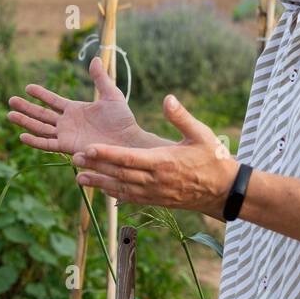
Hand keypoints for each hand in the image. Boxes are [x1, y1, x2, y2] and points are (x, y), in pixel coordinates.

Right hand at [7, 56, 168, 154]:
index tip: (27, 87)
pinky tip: (22, 135)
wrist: (127, 140)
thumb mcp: (112, 94)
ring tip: (10, 115)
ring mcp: (66, 135)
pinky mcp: (67, 146)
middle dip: (26, 108)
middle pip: (41, 114)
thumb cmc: (123, 120)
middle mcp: (67, 122)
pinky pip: (47, 144)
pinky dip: (35, 141)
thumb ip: (100, 78)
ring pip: (40, 128)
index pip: (53, 101)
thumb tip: (95, 58)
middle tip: (10, 100)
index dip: (40, 94)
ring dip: (25, 122)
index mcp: (75, 109)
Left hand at [71, 94, 238, 216]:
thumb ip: (182, 117)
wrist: (224, 191)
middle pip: (118, 174)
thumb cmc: (213, 159)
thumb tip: (168, 98)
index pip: (128, 158)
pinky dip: (114, 193)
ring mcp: (154, 193)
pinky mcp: (156, 200)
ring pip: (120, 188)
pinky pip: (130, 197)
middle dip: (96, 167)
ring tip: (79, 177)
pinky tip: (102, 188)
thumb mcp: (201, 134)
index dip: (106, 154)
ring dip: (99, 182)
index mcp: (162, 162)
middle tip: (75, 158)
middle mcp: (154, 180)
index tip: (89, 148)